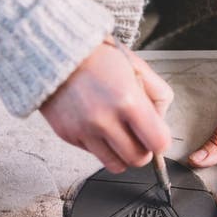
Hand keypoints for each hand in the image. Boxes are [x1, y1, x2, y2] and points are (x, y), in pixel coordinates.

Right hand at [40, 38, 172, 172]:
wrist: (54, 50)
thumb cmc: (97, 57)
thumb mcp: (136, 66)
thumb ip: (157, 95)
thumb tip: (161, 122)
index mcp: (127, 100)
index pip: (158, 143)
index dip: (159, 141)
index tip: (155, 135)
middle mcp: (105, 119)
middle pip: (137, 160)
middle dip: (142, 150)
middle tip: (137, 135)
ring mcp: (84, 130)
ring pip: (116, 165)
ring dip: (121, 153)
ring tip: (118, 134)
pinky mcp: (68, 135)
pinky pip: (93, 154)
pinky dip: (99, 145)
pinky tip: (97, 125)